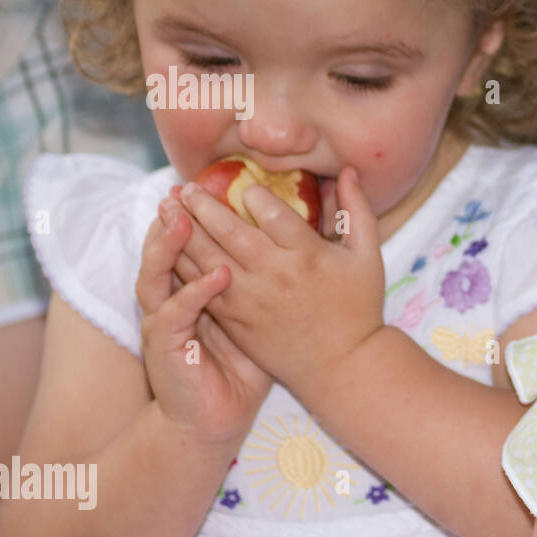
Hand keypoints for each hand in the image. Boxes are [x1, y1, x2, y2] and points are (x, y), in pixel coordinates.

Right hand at [136, 199, 273, 444]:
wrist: (218, 418)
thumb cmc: (243, 368)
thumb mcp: (261, 317)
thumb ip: (272, 279)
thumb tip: (303, 246)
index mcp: (195, 290)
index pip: (189, 246)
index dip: (196, 218)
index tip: (215, 187)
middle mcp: (174, 300)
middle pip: (169, 251)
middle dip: (176, 219)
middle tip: (188, 188)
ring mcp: (165, 321)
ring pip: (158, 274)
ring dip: (169, 245)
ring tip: (186, 218)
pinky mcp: (166, 345)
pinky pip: (175, 312)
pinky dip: (194, 292)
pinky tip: (218, 274)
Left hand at [166, 166, 385, 399]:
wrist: (342, 366)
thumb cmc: (360, 308)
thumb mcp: (368, 256)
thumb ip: (357, 210)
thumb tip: (350, 170)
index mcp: (308, 255)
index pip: (273, 213)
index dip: (253, 195)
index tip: (244, 185)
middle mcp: (275, 275)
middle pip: (230, 231)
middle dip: (204, 205)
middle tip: (188, 186)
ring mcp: (251, 299)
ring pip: (208, 258)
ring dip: (183, 230)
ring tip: (168, 207)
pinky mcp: (236, 320)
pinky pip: (202, 288)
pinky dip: (183, 266)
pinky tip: (170, 249)